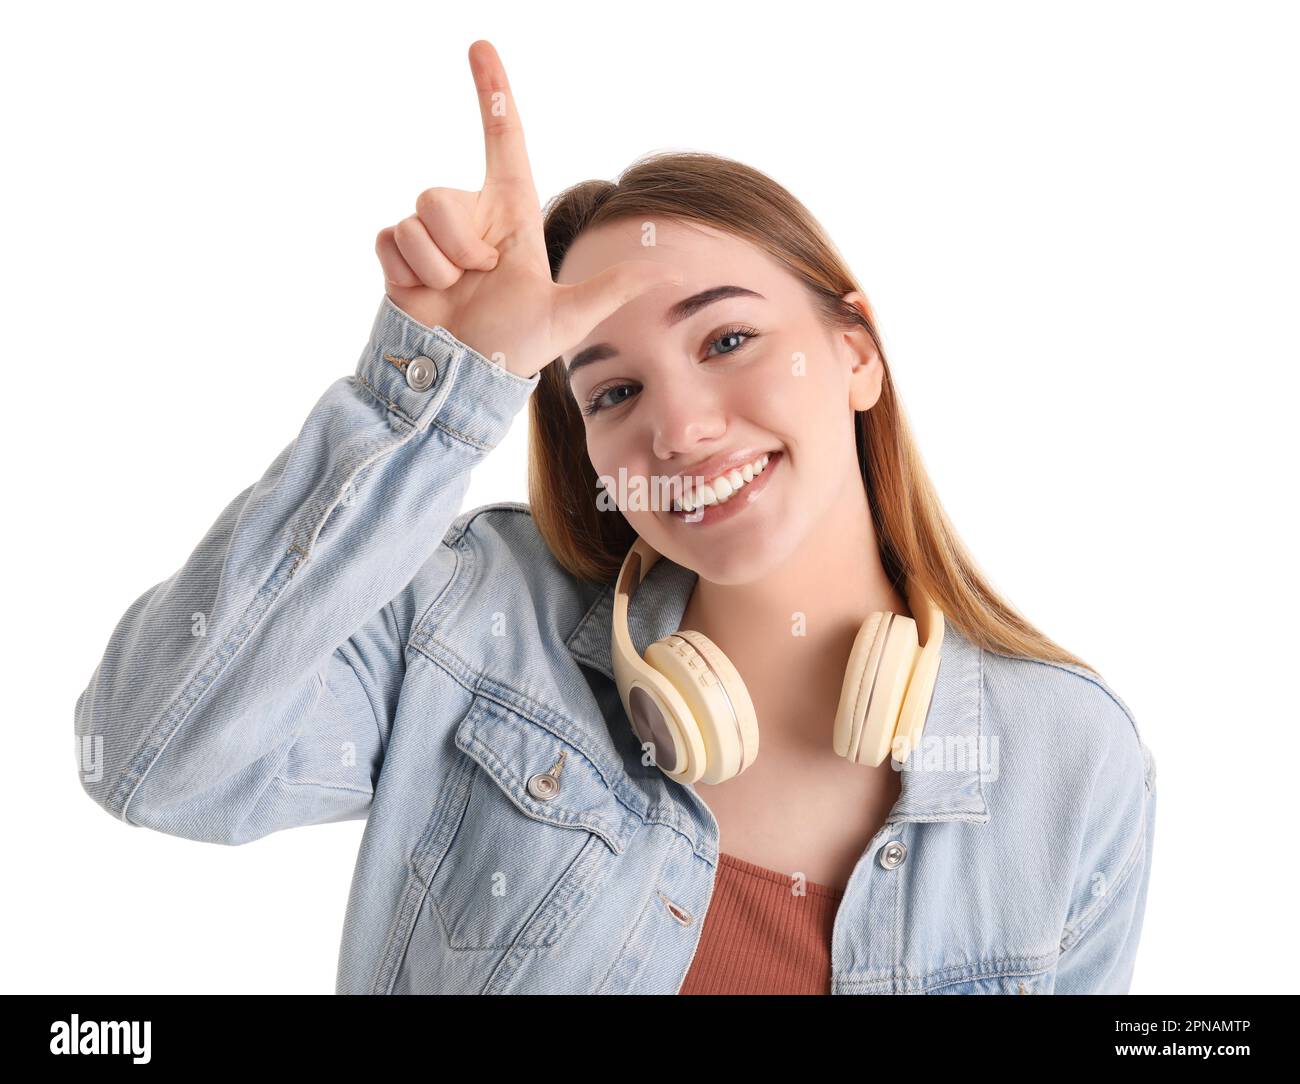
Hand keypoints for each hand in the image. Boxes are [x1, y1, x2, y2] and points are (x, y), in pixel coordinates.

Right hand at [374, 40, 681, 378]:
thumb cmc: (515, 346)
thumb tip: (666, 270)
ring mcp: (432, 238)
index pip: (504, 142)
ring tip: (454, 294)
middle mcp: (470, 219)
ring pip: (416, 219)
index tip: (481, 47)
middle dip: (459, 244)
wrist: (462, 376)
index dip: (493, 94)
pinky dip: (408, 273)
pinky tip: (426, 297)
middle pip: (441, 194)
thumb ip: (611, 287)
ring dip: (436, 266)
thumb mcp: (569, 317)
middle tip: (477, 279)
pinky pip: (390, 238)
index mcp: (511, 217)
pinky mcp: (398, 255)